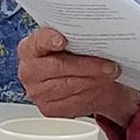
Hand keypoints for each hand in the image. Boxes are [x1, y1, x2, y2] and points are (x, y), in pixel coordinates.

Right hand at [16, 28, 139, 123]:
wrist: (78, 79)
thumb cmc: (74, 55)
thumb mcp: (73, 41)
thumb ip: (76, 36)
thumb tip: (95, 31)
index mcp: (30, 48)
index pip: (38, 42)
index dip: (49, 40)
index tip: (63, 40)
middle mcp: (29, 71)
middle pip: (59, 67)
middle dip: (87, 65)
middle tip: (109, 65)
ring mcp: (36, 92)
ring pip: (69, 86)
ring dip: (93, 80)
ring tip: (110, 74)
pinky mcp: (48, 108)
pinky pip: (73, 102)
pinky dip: (91, 94)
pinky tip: (100, 86)